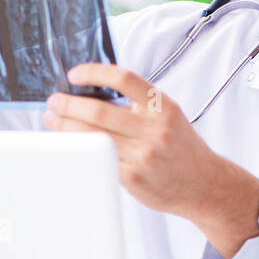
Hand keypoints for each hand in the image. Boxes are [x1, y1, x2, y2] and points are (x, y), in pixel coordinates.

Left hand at [42, 63, 258, 258]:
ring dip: (66, 126)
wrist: (204, 184)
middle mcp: (154, 129)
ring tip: (53, 120)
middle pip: (100, 110)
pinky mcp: (132, 178)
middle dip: (69, 104)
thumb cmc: (181, 147)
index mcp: (163, 107)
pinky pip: (99, 160)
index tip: (75, 74)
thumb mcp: (168, 116)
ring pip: (94, 136)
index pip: (125, 80)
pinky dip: (81, 150)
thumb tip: (92, 95)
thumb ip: (138, 106)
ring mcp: (143, 155)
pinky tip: (71, 145)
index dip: (95, 73)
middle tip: (54, 101)